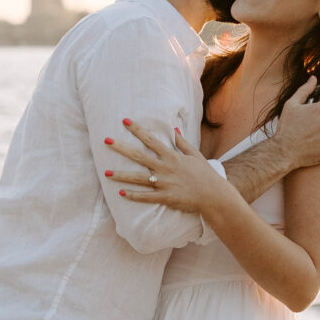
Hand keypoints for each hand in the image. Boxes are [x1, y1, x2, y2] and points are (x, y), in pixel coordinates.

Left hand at [105, 120, 224, 213]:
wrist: (214, 195)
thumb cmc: (205, 174)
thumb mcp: (195, 155)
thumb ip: (182, 143)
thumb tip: (174, 129)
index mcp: (171, 156)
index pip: (150, 140)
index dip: (136, 130)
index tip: (124, 121)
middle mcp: (165, 168)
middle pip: (139, 156)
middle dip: (121, 148)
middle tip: (106, 141)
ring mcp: (164, 183)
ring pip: (138, 178)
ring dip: (121, 175)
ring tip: (106, 173)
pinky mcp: (166, 197)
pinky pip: (146, 196)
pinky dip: (133, 195)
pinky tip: (120, 193)